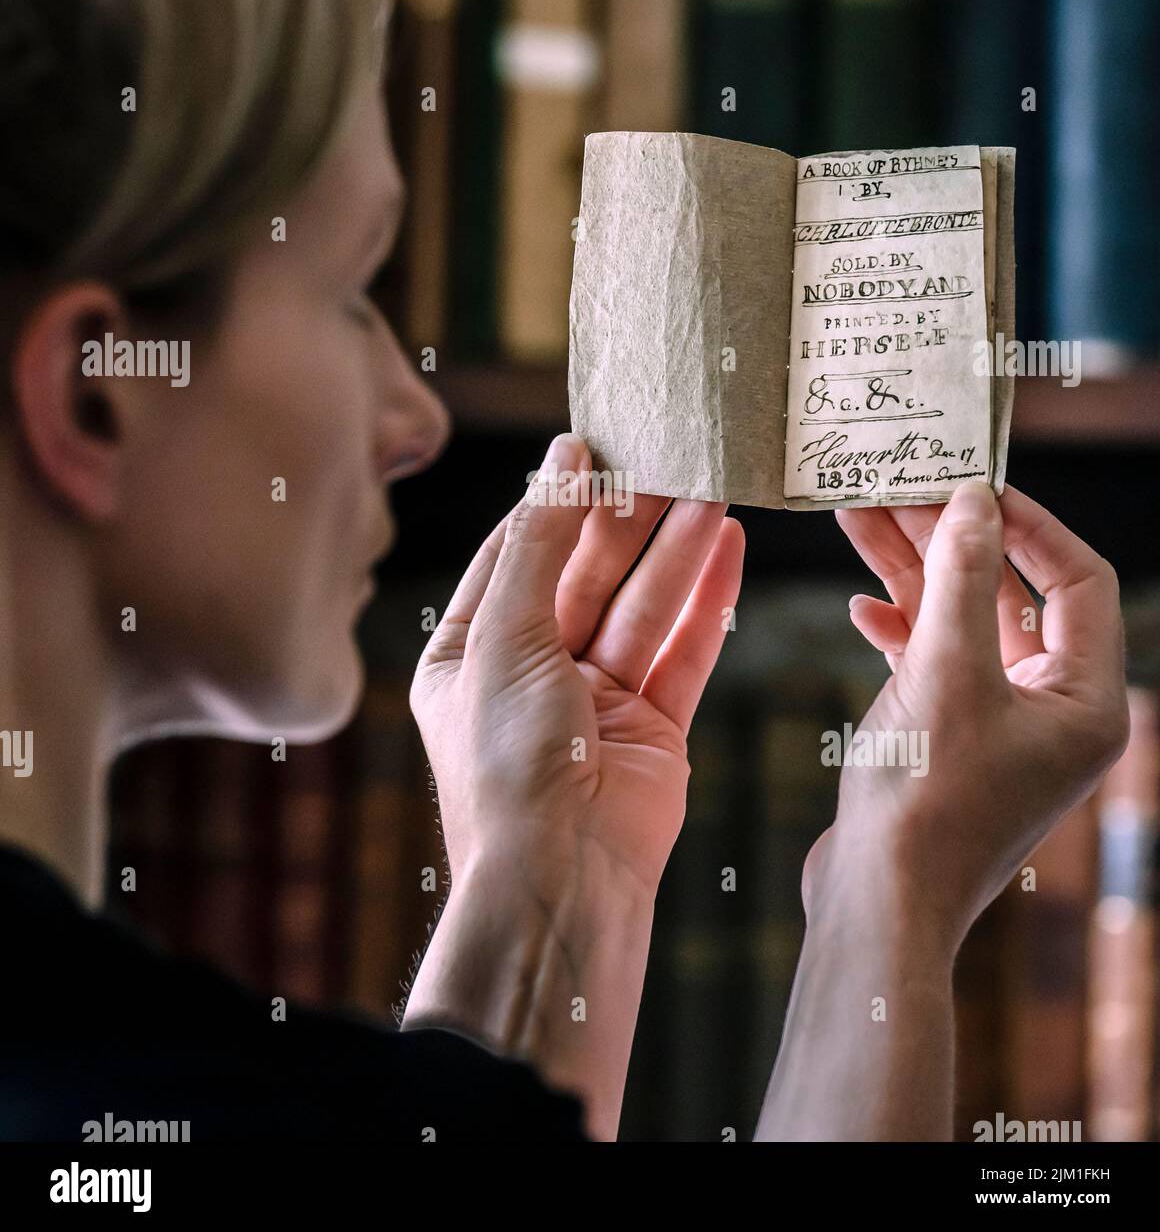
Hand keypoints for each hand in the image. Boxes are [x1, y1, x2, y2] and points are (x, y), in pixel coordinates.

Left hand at [409, 433, 744, 901]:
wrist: (562, 880)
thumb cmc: (508, 764)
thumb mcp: (505, 636)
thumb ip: (540, 543)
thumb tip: (562, 457)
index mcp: (470, 652)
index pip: (514, 551)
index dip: (553, 497)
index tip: (592, 442)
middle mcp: (530, 670)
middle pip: (585, 573)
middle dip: (626, 517)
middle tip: (669, 456)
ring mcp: (594, 698)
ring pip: (640, 605)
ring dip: (675, 549)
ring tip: (712, 486)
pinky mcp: (652, 725)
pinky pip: (681, 648)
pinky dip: (706, 601)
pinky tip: (728, 546)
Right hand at [807, 481, 1129, 947]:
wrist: (877, 903)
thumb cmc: (925, 802)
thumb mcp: (946, 674)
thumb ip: (960, 578)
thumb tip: (973, 499)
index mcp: (1084, 699)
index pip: (1077, 580)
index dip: (1028, 523)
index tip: (969, 481)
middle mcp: (1051, 709)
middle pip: (1008, 593)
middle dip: (951, 538)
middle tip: (896, 487)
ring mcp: (998, 725)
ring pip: (960, 622)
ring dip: (912, 572)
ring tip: (857, 517)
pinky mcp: (950, 738)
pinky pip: (932, 662)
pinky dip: (898, 630)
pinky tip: (858, 609)